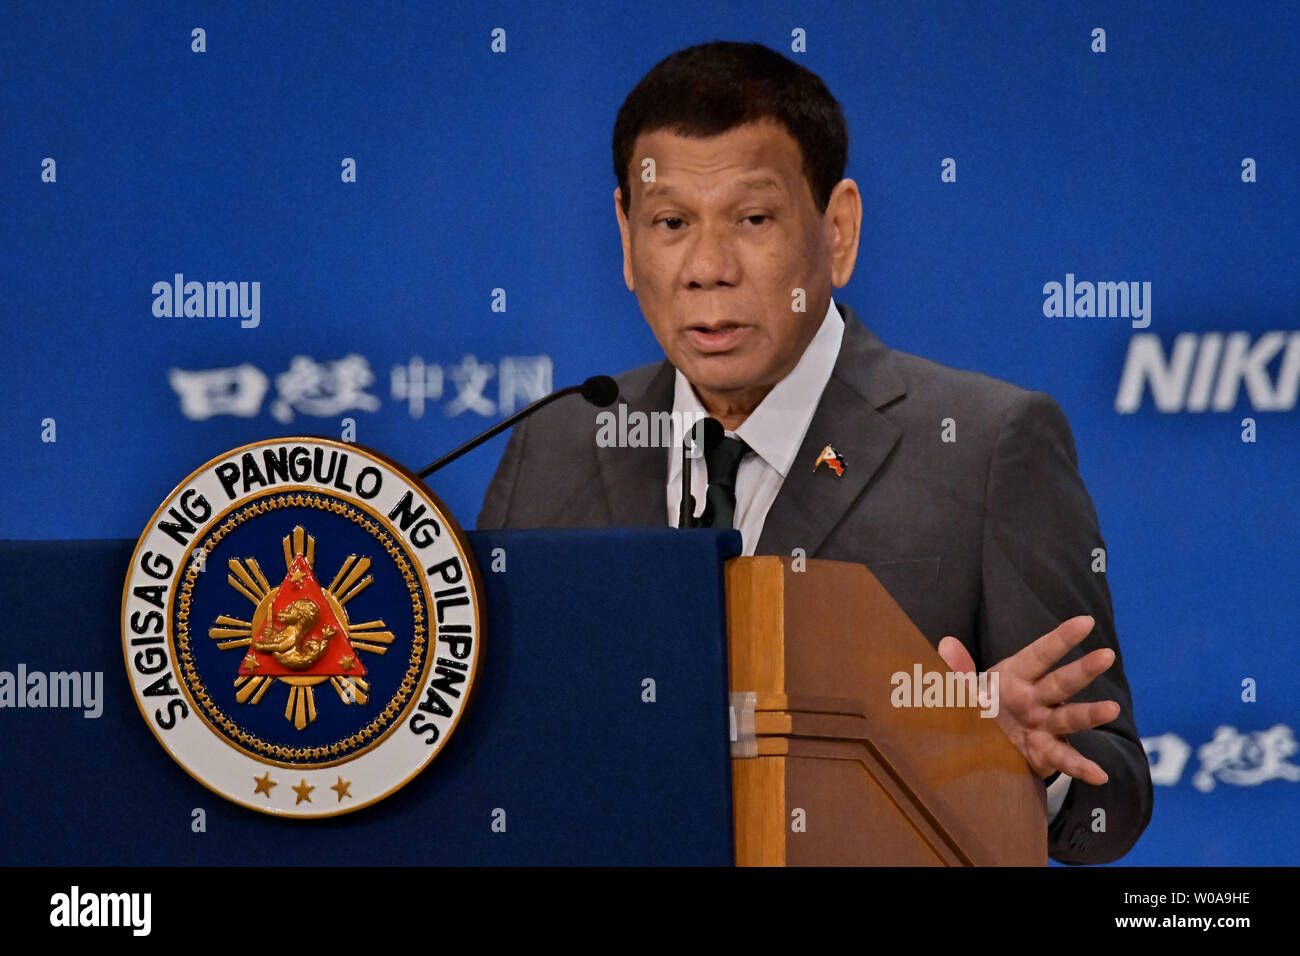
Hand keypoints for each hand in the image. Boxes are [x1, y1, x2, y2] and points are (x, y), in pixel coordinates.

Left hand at [936, 615, 1120, 785]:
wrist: (982, 744)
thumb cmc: (979, 705)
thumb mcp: (965, 688)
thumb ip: (958, 670)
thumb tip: (946, 643)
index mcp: (1016, 676)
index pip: (1040, 654)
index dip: (1061, 638)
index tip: (1086, 621)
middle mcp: (1036, 698)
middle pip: (1060, 683)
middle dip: (1082, 670)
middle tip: (1107, 655)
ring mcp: (1044, 725)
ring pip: (1069, 718)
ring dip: (1090, 714)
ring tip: (1111, 709)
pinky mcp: (1045, 752)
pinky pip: (1064, 759)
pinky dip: (1082, 767)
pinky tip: (1099, 775)